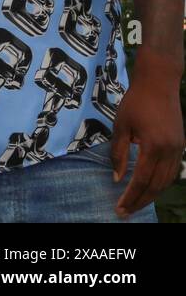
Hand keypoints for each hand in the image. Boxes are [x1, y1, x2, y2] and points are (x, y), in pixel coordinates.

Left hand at [110, 49, 185, 218]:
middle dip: (140, 201)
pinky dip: (160, 183)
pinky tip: (149, 187)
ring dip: (151, 194)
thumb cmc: (136, 102)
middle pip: (156, 185)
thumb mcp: (121, 126)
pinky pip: (172, 171)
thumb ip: (118, 153)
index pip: (141, 180)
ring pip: (166, 181)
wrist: (159, 83)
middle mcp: (170, 151)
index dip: (130, 196)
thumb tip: (117, 178)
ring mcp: (178, 149)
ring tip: (136, 203)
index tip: (120, 208)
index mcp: (153, 146)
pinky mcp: (181, 146)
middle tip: (125, 212)